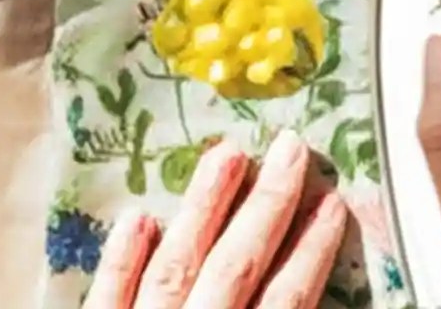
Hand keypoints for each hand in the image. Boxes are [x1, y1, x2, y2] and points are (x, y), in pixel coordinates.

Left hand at [81, 130, 346, 308]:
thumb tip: (299, 287)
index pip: (287, 300)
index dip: (312, 251)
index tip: (332, 203)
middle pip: (237, 265)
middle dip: (268, 205)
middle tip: (291, 147)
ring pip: (176, 265)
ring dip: (204, 208)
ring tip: (227, 153)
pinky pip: (108, 298)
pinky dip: (122, 259)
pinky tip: (138, 216)